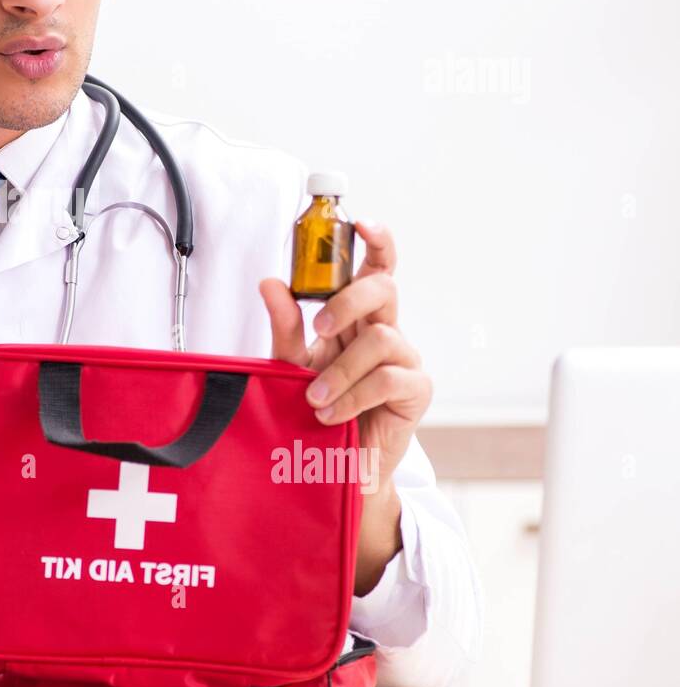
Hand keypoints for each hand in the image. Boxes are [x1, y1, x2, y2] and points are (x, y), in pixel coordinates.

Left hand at [258, 220, 431, 482]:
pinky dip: (354, 395)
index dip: (376, 241)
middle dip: (348, 301)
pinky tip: (333, 414)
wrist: (337, 463)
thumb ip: (285, 325)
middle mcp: (384, 329)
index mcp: (357, 315)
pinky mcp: (416, 390)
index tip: (361, 223)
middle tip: (319, 328)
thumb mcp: (291, 363)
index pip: (374, 267)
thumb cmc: (317, 406)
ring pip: (381, 338)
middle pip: (383, 288)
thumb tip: (269, 282)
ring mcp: (404, 358)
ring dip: (341, 369)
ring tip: (315, 398)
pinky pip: (389, 378)